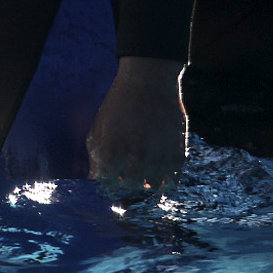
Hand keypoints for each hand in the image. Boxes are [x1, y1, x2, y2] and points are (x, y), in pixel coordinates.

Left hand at [86, 56, 186, 197]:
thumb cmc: (118, 106)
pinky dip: (163, 181)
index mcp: (110, 151)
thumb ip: (95, 158)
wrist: (148, 83)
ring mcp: (158, 158)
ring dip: (144, 184)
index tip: (110, 183)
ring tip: (141, 170)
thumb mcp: (98, 129)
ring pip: (150, 189)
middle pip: (129, 190)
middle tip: (126, 177)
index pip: (106, 187)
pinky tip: (156, 169)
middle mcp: (134, 157)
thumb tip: (95, 183)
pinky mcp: (177, 156)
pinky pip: (170, 183)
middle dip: (125, 185)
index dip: (108, 187)